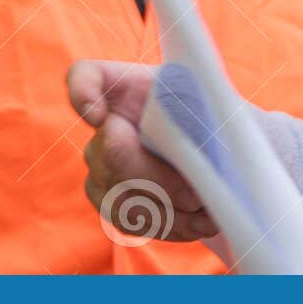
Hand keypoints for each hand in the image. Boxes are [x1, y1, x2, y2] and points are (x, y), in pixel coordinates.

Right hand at [66, 59, 219, 242]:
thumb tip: (196, 133)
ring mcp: (101, 167)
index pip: (85, 77)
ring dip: (170, 207)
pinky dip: (171, 225)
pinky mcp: (112, 204)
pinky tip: (201, 222)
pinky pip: (133, 221)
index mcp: (127, 85)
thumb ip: (198, 103)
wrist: (220, 146)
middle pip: (110, 153)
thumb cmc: (214, 113)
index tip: (100, 116)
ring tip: (209, 207)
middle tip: (196, 190)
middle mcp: (104, 126)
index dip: (83, 95)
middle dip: (155, 177)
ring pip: (120, 196)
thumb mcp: (211, 97)